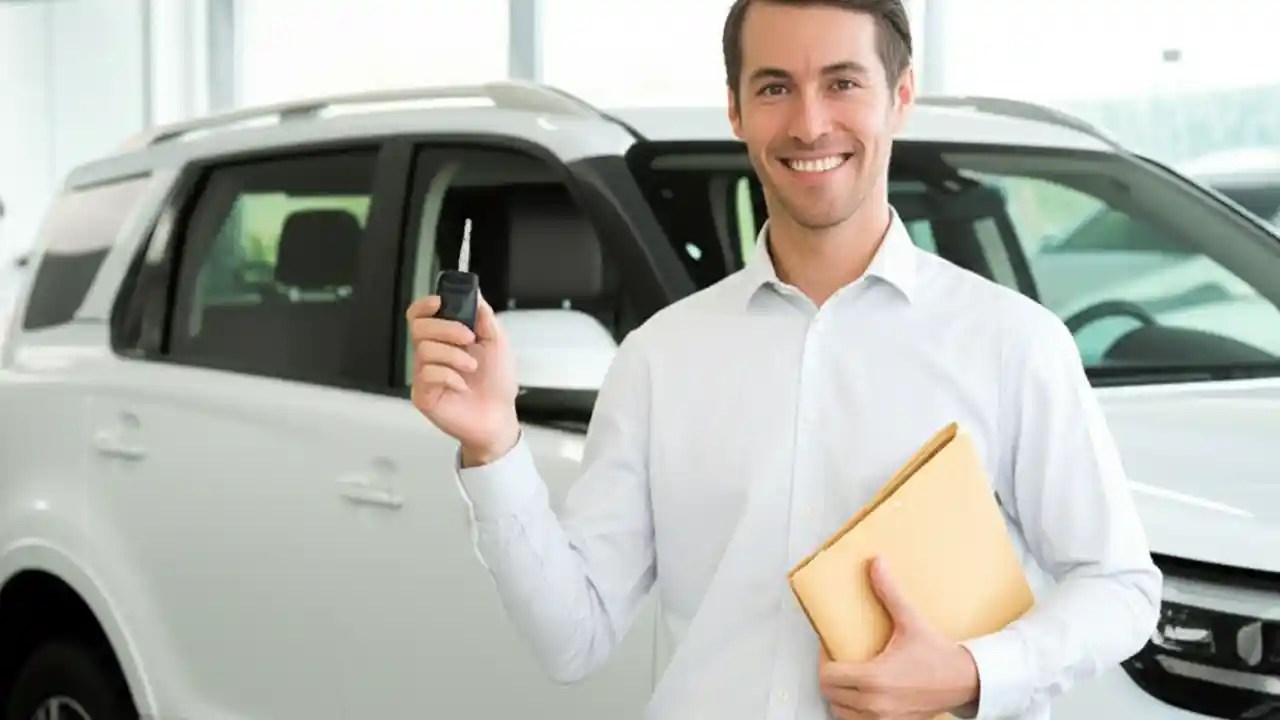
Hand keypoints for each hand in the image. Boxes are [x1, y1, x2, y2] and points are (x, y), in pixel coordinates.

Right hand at [406, 293, 519, 464]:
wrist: (499, 416)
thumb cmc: (497, 383)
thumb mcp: (497, 342)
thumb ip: (484, 317)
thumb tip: (474, 293)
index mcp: (446, 338)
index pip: (421, 314)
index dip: (426, 305)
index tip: (441, 304)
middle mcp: (431, 354)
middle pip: (419, 327)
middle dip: (447, 328)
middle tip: (469, 339)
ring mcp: (424, 374)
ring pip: (424, 349)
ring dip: (453, 355)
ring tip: (471, 367)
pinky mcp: (423, 394)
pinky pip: (427, 374)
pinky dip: (448, 376)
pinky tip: (461, 385)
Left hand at [818, 557, 979, 718]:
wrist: (967, 682)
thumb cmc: (939, 655)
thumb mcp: (911, 621)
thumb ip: (890, 592)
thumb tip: (875, 564)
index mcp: (874, 679)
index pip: (828, 676)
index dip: (823, 661)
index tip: (829, 649)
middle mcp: (875, 704)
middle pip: (830, 695)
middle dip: (829, 677)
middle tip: (837, 661)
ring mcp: (884, 719)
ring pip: (841, 713)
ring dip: (840, 697)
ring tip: (848, 678)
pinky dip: (855, 712)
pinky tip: (863, 696)